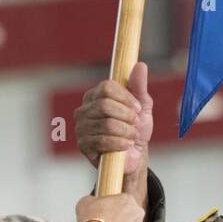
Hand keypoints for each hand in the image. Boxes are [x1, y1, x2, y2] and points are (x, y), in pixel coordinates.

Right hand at [75, 61, 152, 176]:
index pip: (107, 87)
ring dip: (126, 132)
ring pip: (107, 124)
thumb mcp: (141, 107)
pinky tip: (126, 145)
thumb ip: (139, 86)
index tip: (137, 108)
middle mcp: (84, 110)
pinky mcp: (83, 146)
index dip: (126, 98)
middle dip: (127, 116)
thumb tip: (140, 65)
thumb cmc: (135, 130)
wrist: (134, 157)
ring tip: (131, 137)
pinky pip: (103, 141)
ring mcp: (81, 128)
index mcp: (95, 96)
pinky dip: (120, 143)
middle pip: (105, 105)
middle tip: (135, 125)